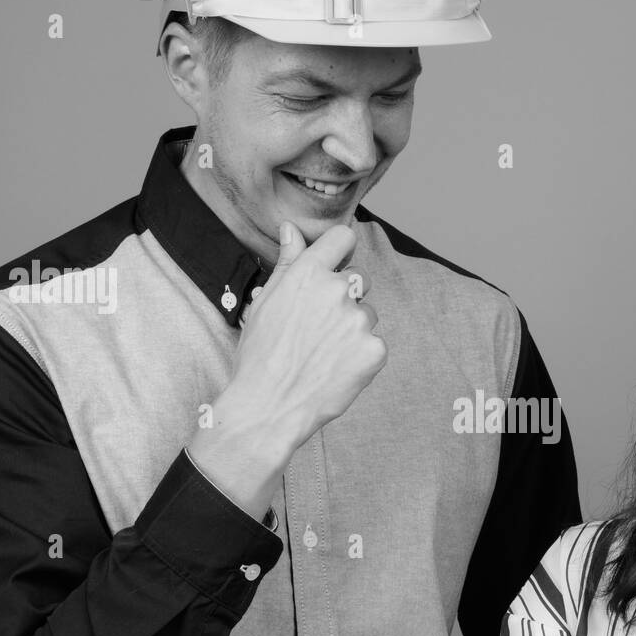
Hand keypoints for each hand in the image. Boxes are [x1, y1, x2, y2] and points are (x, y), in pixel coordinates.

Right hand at [225, 218, 386, 450]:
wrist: (269, 406)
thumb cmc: (260, 355)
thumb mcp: (266, 302)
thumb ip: (287, 262)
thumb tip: (291, 229)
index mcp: (309, 274)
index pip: (342, 238)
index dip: (339, 252)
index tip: (334, 267)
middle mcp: (338, 291)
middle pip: (359, 279)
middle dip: (345, 298)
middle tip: (318, 328)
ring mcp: (359, 321)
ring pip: (367, 314)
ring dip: (352, 328)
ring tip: (323, 353)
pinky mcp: (375, 350)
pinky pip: (375, 344)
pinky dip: (361, 356)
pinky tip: (336, 369)